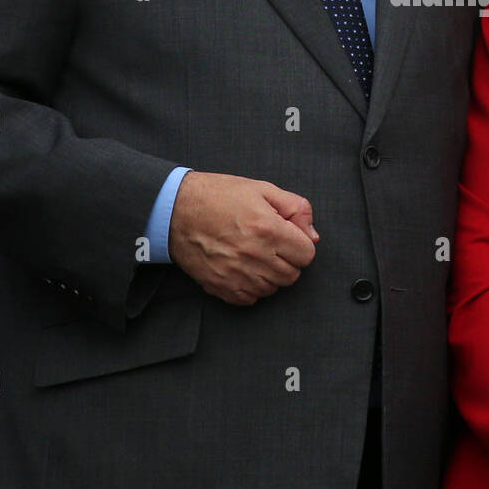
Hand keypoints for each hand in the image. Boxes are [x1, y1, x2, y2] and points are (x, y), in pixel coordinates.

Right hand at [168, 170, 317, 305]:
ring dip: (270, 274)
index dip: (300, 244)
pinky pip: (250, 299)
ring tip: (255, 254)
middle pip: (292, 275)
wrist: (176, 209)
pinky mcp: (220, 286)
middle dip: (287, 260)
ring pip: (273, 288)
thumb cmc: (218, 196)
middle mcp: (254, 255)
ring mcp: (236, 274)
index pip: (307, 254)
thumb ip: (296, 209)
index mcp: (268, 229)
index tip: (288, 237)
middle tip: (271, 245)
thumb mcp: (263, 189)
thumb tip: (312, 235)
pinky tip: (243, 268)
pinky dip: (251, 287)